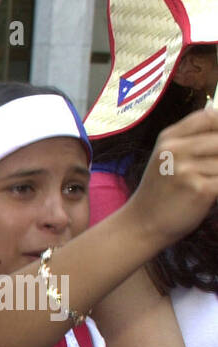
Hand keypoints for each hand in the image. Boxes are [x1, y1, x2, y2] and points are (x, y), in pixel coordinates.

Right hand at [128, 106, 217, 247]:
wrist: (141, 225)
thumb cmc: (161, 192)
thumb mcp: (167, 158)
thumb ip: (192, 140)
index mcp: (168, 138)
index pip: (210, 116)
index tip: (216, 146)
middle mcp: (175, 150)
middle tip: (211, 170)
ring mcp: (186, 169)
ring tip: (205, 183)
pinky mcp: (199, 189)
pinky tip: (208, 194)